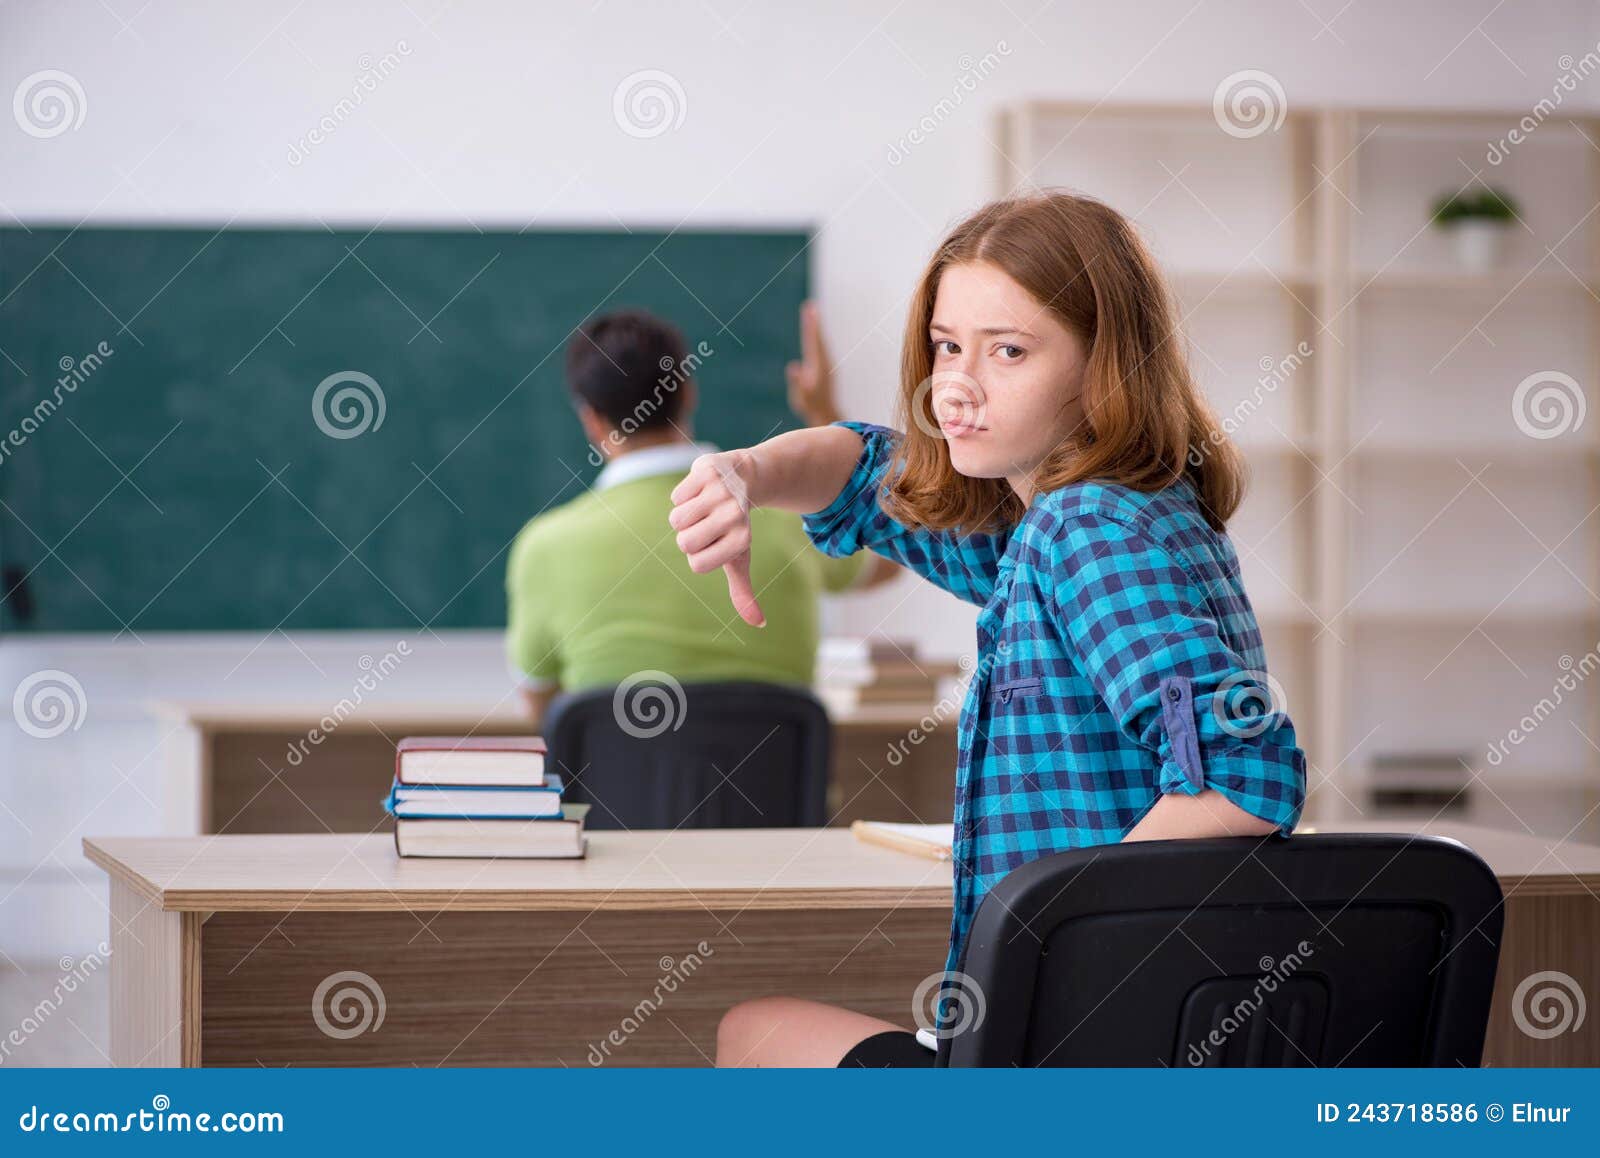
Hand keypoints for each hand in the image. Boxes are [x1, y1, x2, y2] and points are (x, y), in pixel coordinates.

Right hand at [668, 449, 765, 626]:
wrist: (745, 477)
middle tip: (707, 524)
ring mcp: (721, 492)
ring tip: (704, 507)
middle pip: (685, 542)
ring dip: (684, 515)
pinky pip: (677, 496)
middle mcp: (734, 515)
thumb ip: (743, 591)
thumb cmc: (736, 525)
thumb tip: (759, 624)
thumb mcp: (739, 557)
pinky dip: (683, 495)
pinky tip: (702, 490)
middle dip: (688, 536)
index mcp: (742, 539)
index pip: (697, 565)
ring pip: (676, 519)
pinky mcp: (707, 471)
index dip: (698, 556)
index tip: (713, 543)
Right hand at [786, 301, 839, 426]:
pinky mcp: (824, 368)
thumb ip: (797, 382)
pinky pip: (819, 348)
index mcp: (818, 367)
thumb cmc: (811, 407)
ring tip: (812, 313)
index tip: (809, 313)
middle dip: (813, 322)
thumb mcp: (801, 397)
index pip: (813, 342)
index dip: (811, 327)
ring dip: (815, 327)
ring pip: (820, 342)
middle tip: (810, 305)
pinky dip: (816, 338)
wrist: (826, 415)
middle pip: (817, 338)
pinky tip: (814, 333)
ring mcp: (825, 365)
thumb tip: (793, 366)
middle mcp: (824, 363)